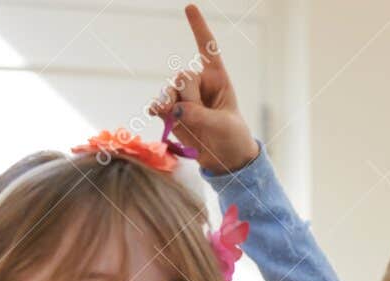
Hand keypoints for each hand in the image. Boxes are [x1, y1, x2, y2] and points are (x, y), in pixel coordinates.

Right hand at [147, 5, 258, 174]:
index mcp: (217, 79)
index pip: (208, 49)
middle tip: (201, 117)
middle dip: (189, 98)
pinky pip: (159, 105)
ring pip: (169, 91)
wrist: (224, 158)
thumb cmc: (232, 136)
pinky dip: (158, 109)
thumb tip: (176, 110)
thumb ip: (202, 116)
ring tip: (185, 122)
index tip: (190, 7)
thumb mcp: (224, 126)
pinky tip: (157, 113)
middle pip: (183, 77)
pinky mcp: (171, 112)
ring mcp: (182, 97)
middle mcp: (198, 84)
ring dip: (173, 106)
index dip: (199, 28)